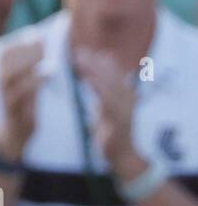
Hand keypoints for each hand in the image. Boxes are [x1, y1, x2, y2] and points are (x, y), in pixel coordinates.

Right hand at [0, 39, 43, 156]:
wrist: (16, 134)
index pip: (4, 54)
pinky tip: (48, 73)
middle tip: (42, 41)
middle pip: (5, 61)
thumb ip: (30, 67)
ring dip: (27, 62)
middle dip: (23, 49)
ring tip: (45, 54)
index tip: (34, 33)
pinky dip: (34, 80)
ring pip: (9, 75)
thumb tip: (40, 44)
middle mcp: (0, 85)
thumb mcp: (26, 84)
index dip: (18, 43)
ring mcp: (5, 97)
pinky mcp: (14, 110)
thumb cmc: (24, 105)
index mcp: (2, 76)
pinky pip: (21, 92)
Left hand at [73, 48, 139, 171]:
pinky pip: (108, 101)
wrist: (122, 155)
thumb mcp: (106, 107)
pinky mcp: (119, 120)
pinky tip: (89, 79)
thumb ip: (101, 90)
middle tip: (78, 51)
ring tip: (79, 60)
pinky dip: (99, 88)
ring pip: (110, 84)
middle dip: (95, 62)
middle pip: (111, 75)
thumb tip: (91, 74)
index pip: (113, 72)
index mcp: (125, 95)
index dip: (99, 60)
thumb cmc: (112, 130)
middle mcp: (128, 99)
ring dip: (94, 70)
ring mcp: (125, 109)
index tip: (83, 50)